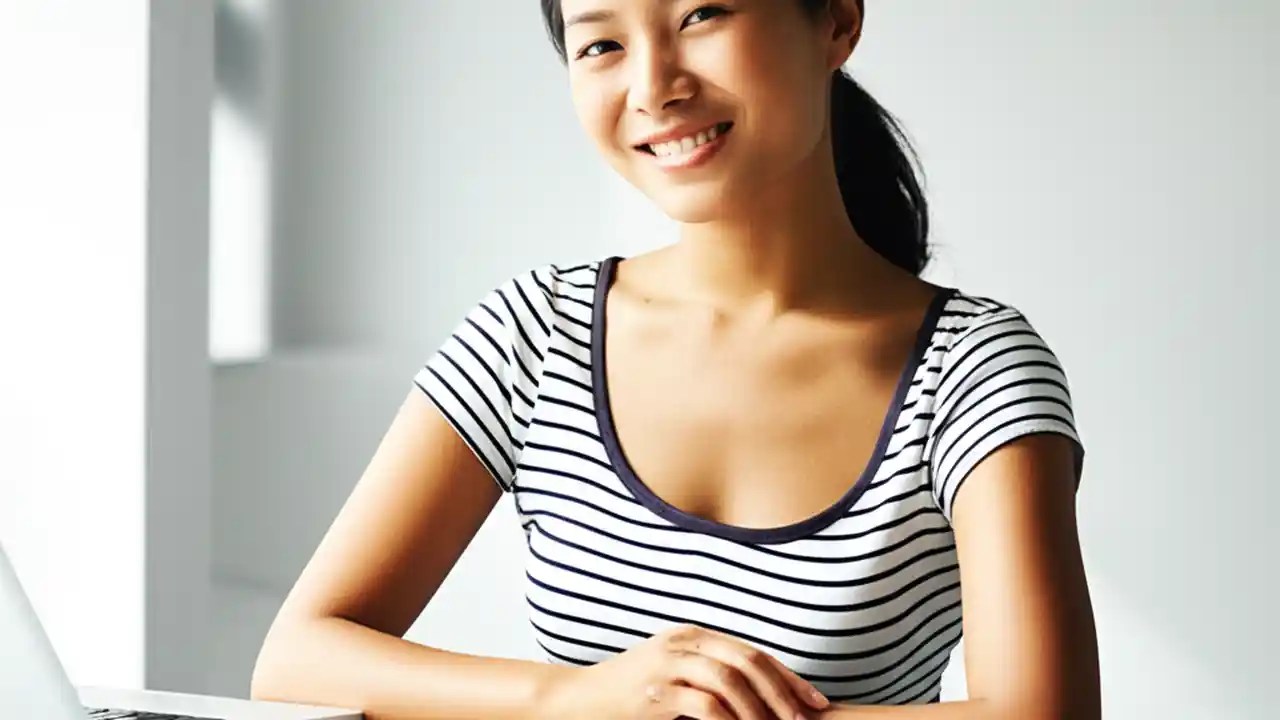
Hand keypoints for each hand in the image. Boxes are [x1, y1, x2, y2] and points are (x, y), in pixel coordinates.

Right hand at [538, 623, 830, 719]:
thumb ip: (708, 676)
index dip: (787, 676)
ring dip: (758, 708)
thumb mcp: (672, 674)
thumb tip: (760, 697)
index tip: (813, 701)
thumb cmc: (628, 693)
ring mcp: (666, 665)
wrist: (576, 700)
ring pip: (729, 679)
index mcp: (692, 636)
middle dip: (782, 691)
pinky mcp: (653, 692)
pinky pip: (702, 704)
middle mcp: (682, 643)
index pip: (751, 651)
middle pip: (747, 660)